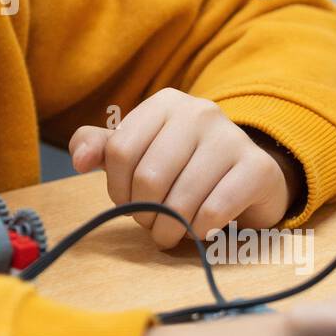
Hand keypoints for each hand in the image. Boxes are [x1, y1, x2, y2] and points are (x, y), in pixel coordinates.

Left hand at [68, 89, 299, 248]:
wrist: (247, 176)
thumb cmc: (184, 165)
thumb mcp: (141, 150)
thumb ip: (103, 149)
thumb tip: (78, 160)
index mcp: (165, 103)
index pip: (120, 151)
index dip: (117, 189)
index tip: (127, 202)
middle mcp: (199, 112)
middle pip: (148, 177)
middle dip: (144, 213)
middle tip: (152, 224)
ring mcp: (232, 137)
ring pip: (181, 198)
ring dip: (170, 228)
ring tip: (172, 231)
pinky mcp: (257, 168)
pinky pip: (214, 210)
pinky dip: (200, 230)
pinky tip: (201, 230)